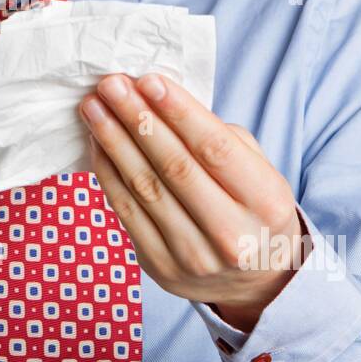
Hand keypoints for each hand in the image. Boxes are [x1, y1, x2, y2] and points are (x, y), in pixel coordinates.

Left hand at [79, 73, 307, 332]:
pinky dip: (108, 173)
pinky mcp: (159, 266)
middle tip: (111, 85)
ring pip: (144, 188)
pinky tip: (97, 143)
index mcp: (267, 204)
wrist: (255, 281)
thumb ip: (220, 138)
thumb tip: (161, 102)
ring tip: (93, 107)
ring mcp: (193, 257)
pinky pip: (125, 211)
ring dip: (113, 141)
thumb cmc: (253, 208)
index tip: (147, 80)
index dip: (178, 112)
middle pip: (174, 167)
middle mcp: (232, 235)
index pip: (215, 149)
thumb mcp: (260, 171)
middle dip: (137, 120)